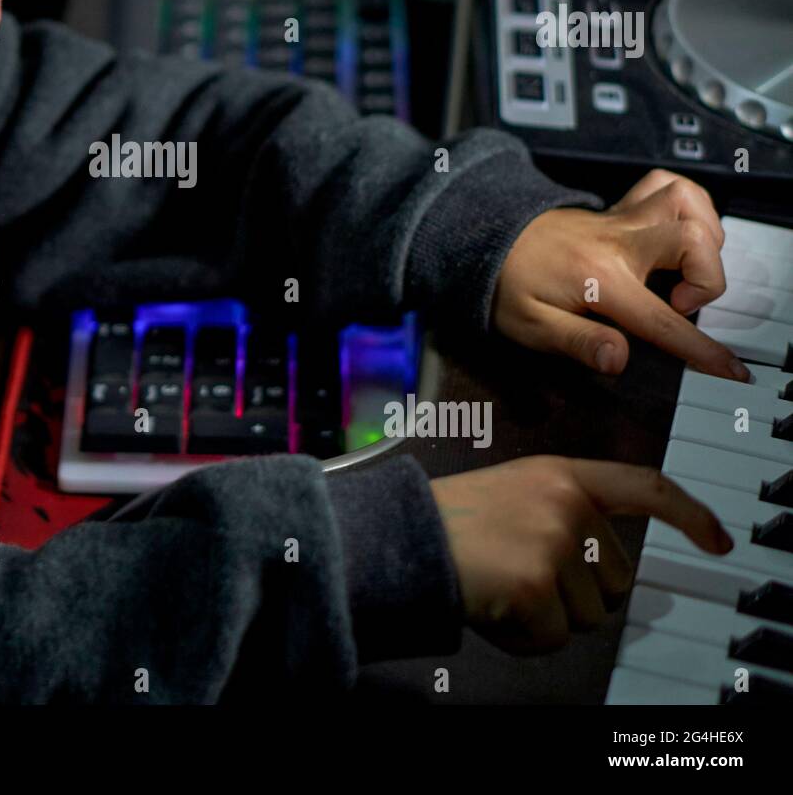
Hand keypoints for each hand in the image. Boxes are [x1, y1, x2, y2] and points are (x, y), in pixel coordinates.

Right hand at [430, 456, 730, 653]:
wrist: (401, 537)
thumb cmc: (452, 523)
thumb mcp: (515, 491)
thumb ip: (566, 509)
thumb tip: (607, 564)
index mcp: (561, 476)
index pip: (645, 488)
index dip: (689, 514)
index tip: (715, 539)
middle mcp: (565, 504)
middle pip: (616, 579)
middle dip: (576, 593)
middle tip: (520, 573)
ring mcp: (553, 543)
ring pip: (589, 616)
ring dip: (548, 617)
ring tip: (502, 587)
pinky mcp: (536, 585)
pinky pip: (554, 639)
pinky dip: (524, 638)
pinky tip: (494, 608)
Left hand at [492, 169, 748, 380]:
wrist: (480, 236)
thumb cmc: (502, 284)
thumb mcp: (529, 325)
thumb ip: (577, 342)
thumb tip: (618, 359)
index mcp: (598, 278)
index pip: (661, 320)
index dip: (701, 350)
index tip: (730, 371)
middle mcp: (617, 242)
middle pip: (693, 239)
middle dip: (710, 278)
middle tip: (680, 304)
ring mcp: (619, 221)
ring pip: (686, 202)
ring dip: (703, 236)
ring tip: (683, 269)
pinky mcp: (616, 210)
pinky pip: (664, 185)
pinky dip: (686, 204)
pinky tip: (677, 232)